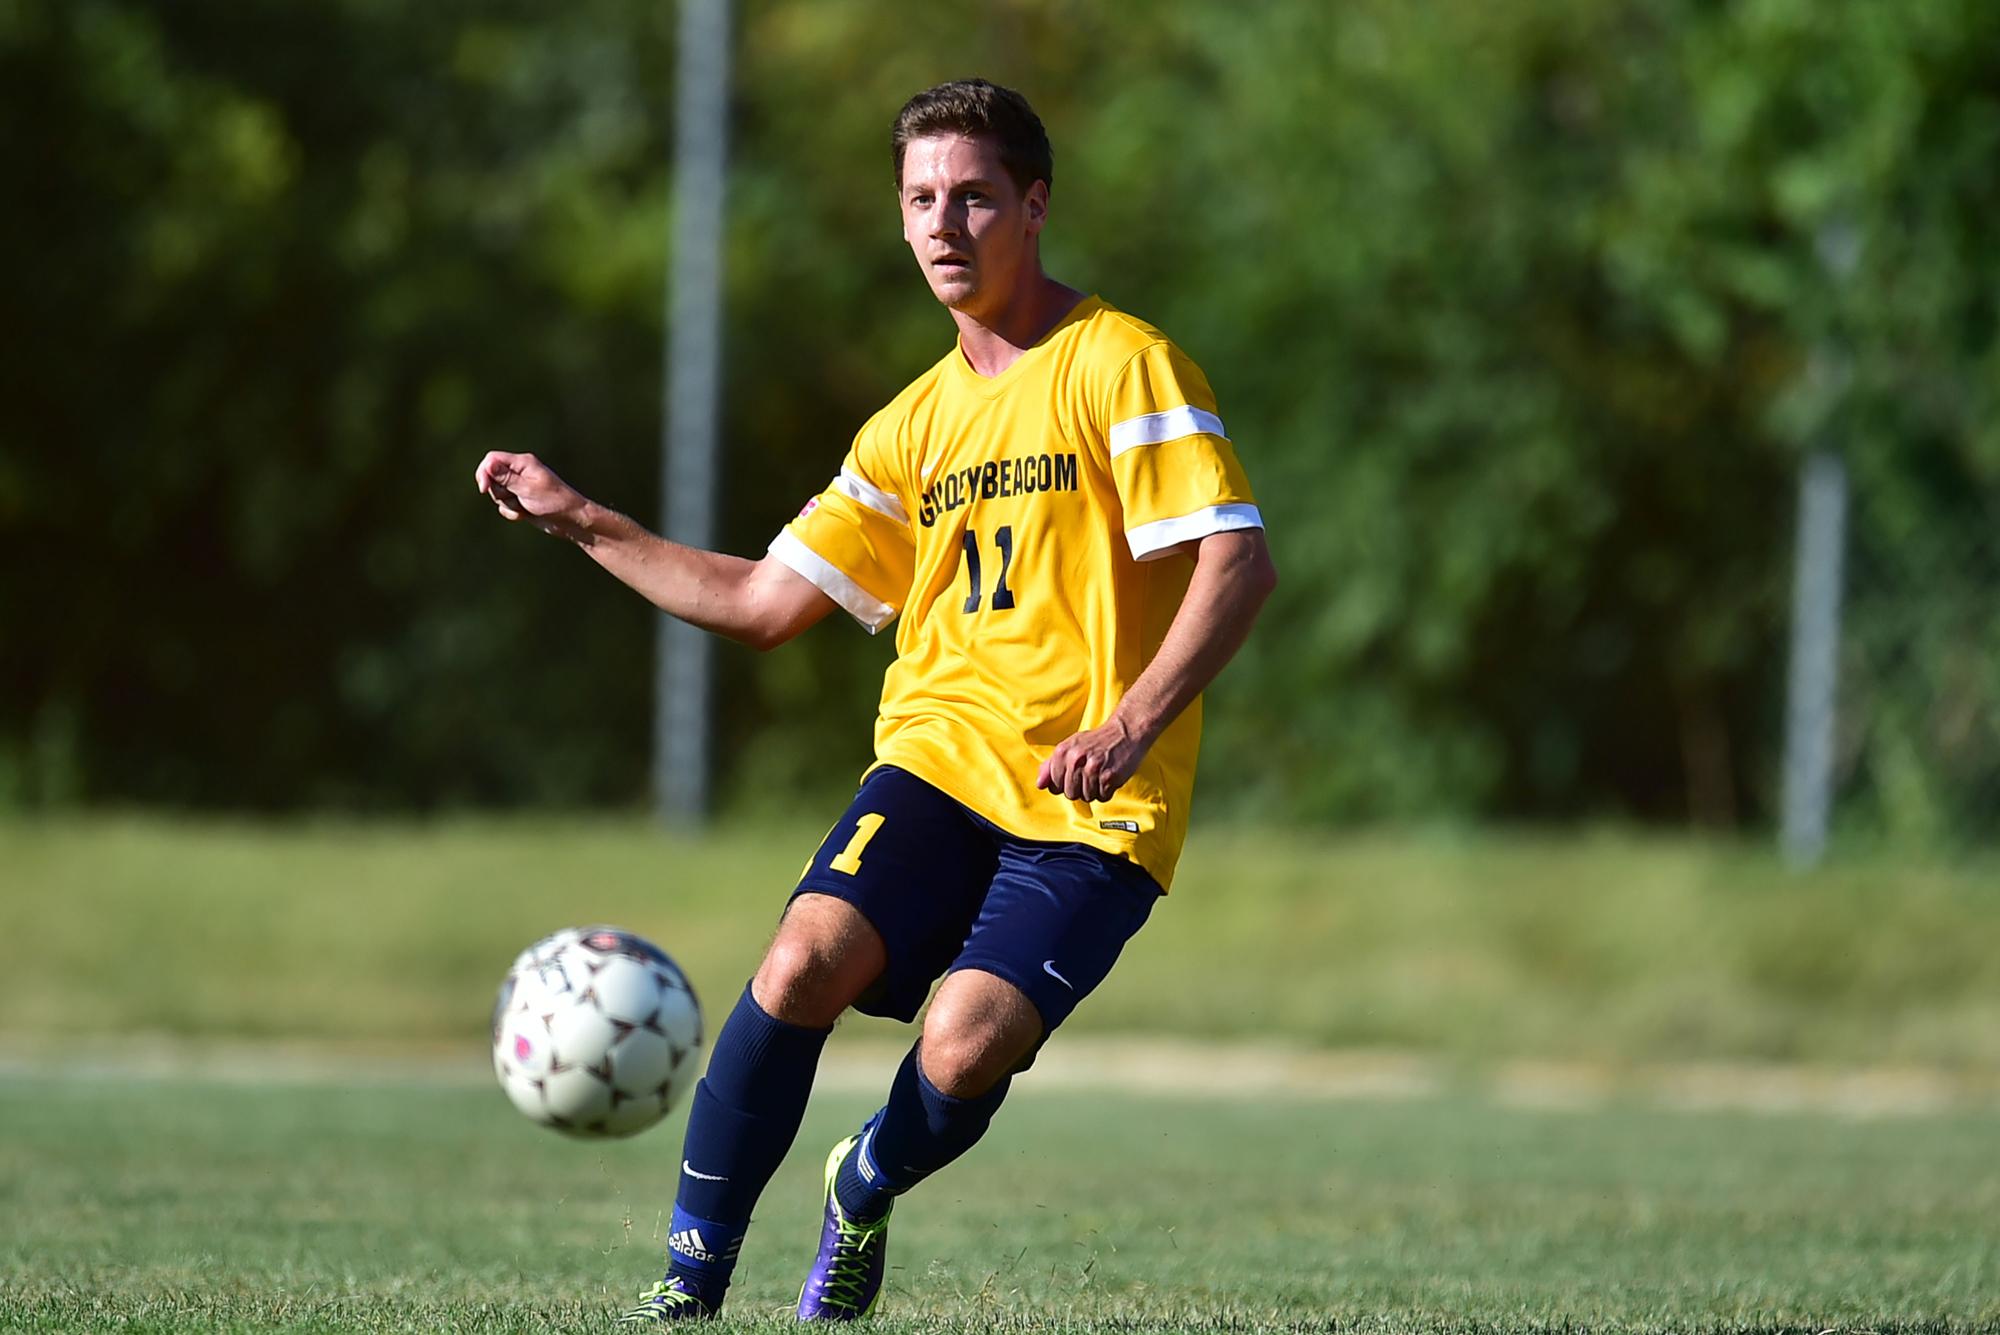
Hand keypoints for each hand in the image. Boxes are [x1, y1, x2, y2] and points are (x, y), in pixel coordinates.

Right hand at [474, 451, 592, 540]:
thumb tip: (488, 464)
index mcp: (523, 463)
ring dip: (507, 504)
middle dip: (499, 492)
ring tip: (525, 507)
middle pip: (491, 478)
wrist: (571, 520)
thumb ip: (506, 478)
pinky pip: (503, 506)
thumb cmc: (555, 502)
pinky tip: (525, 515)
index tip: (484, 489)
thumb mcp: (528, 489)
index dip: (484, 473)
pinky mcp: (520, 499)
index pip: (492, 459)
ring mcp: (520, 486)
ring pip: (497, 493)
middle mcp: (520, 472)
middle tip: (517, 499)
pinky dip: (511, 512)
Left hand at [1036, 715, 1151, 802]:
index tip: (1076, 773)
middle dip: (1080, 788)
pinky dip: (1107, 791)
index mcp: (1063, 751)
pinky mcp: (1109, 777)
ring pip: (1086, 797)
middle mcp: (1076, 759)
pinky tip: (1110, 777)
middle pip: (1070, 794)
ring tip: (1101, 774)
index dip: (1065, 783)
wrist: (1125, 732)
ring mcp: (1093, 768)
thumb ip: (1050, 765)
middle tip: (1090, 773)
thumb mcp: (1070, 747)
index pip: (1054, 785)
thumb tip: (1040, 785)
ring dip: (1095, 790)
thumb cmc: (1096, 741)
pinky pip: (1103, 797)